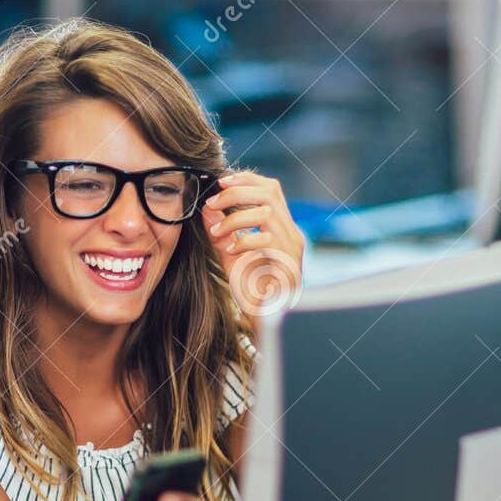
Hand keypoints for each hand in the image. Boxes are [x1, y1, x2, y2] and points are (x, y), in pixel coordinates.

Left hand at [202, 170, 303, 320]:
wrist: (266, 321)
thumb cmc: (251, 290)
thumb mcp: (231, 254)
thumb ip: (221, 231)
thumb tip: (207, 208)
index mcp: (282, 228)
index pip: (271, 189)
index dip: (247, 179)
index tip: (222, 181)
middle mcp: (292, 235)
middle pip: (270, 193)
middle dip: (237, 192)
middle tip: (213, 203)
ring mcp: (292, 249)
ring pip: (266, 213)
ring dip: (236, 218)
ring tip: (217, 231)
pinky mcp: (288, 264)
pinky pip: (266, 240)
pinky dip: (243, 240)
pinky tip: (230, 250)